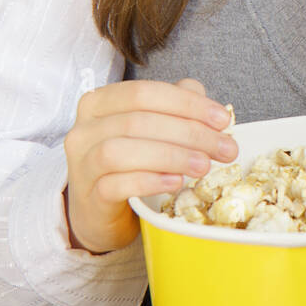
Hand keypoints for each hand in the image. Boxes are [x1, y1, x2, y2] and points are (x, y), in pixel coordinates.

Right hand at [63, 77, 236, 253]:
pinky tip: (176, 182)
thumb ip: (175, 108)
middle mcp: (85, 129)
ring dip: (171, 157)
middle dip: (189, 133)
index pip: (145, 93)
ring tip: (203, 166)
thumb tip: (207, 102)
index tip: (222, 120)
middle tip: (225, 148)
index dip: (188, 104)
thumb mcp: (151, 130)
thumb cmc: (128, 164)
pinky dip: (149, 181)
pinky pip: (115, 185)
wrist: (98, 212)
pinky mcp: (87, 196)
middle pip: (139, 121)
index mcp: (100, 102)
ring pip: (122, 151)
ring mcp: (81, 163)